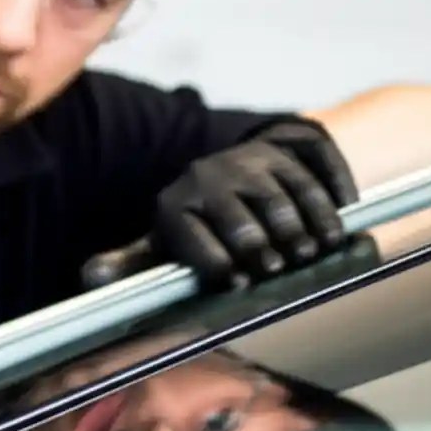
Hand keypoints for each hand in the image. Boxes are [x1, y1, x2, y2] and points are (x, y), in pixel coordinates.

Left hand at [83, 120, 358, 290]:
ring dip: (304, 227)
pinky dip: (332, 197)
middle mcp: (210, 178)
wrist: (229, 170)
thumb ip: (132, 263)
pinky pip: (317, 170)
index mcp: (174, 207)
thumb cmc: (197, 223)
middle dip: (264, 249)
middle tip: (280, 267)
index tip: (239, 282)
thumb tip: (90, 276)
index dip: (221, 265)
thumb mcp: (163, 242)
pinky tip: (339, 221)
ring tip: (314, 251)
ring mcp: (252, 161)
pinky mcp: (288, 148)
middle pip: (244, 221)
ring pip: (282, 196)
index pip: (197, 242)